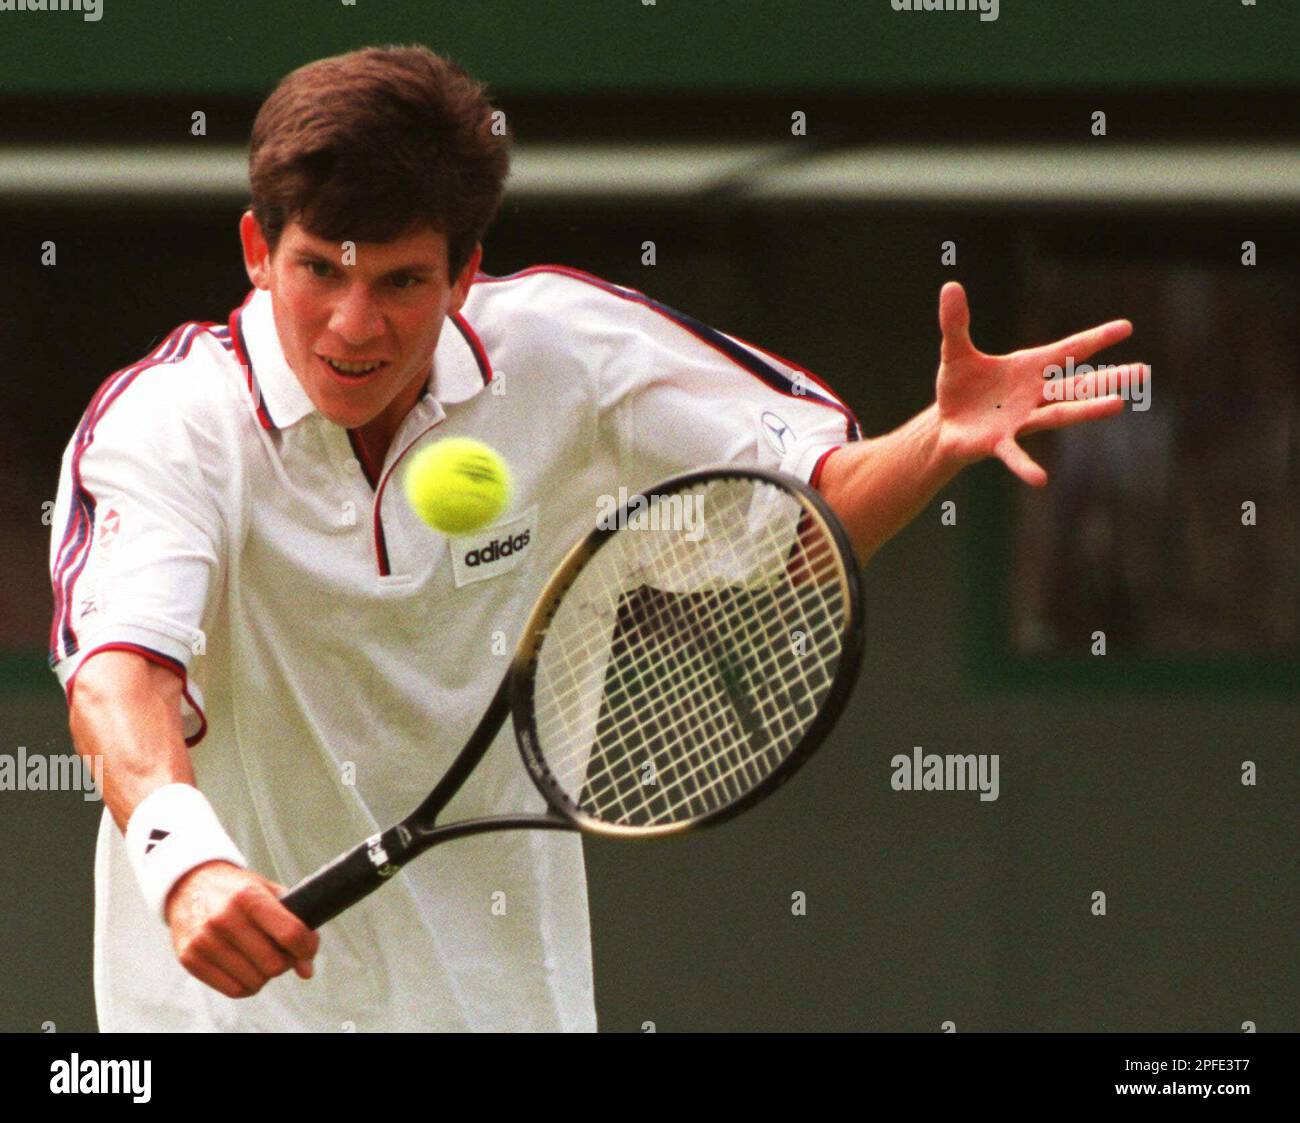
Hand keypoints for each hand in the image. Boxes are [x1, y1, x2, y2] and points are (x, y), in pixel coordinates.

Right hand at [165, 861, 319, 998]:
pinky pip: (234, 990)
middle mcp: (224, 918)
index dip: (307, 947)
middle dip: (286, 962)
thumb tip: (307, 971)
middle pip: (274, 964)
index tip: (307, 949)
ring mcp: (204, 941)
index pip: (290, 933)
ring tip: (262, 957)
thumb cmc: (238, 891)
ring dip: (266, 974)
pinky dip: (247, 985)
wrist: (191, 886)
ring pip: (255, 981)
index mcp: (248, 896)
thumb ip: (295, 925)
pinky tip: (247, 968)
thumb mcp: (269, 893)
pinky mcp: (190, 959)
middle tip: (282, 953)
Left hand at [934, 281, 1148, 485]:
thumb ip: (955, 321)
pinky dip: (1026, 467)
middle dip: (1108, 379)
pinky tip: (1041, 480)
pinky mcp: (999, 442)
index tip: (1126, 327)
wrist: (945, 425)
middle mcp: (1033, 394)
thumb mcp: (955, 351)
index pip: (1067, 351)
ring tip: (1118, 404)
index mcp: (1029, 368)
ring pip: (1059, 414)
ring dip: (1087, 410)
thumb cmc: (959, 388)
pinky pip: (1015, 455)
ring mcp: (1020, 420)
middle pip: (1076, 385)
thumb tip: (951, 284)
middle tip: (1144, 372)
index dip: (1095, 339)